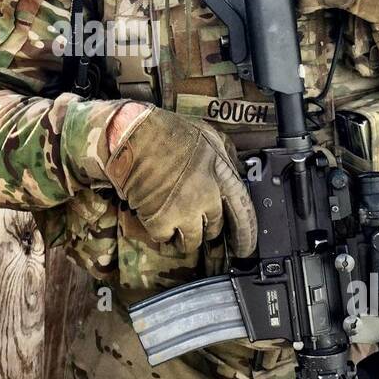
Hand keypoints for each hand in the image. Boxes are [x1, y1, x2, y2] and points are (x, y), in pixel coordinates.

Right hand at [103, 105, 256, 255]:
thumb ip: (224, 154)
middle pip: (214, 228)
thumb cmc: (167, 130)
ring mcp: (184, 211)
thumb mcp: (207, 135)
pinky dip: (162, 233)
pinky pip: (165, 238)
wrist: (134, 135)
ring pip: (192, 240)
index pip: (242, 212)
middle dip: (207, 229)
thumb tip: (235, 169)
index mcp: (221, 175)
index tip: (244, 248)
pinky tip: (158, 221)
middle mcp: (207, 196)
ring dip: (186, 237)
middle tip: (197, 224)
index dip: (245, 233)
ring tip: (177, 228)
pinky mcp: (161, 220)